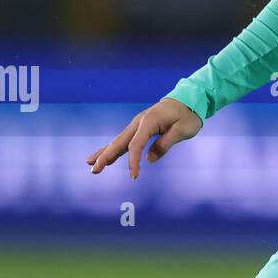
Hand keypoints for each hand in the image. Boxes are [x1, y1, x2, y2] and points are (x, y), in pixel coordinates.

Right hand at [86, 97, 201, 180]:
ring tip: (90, 164)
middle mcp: (138, 122)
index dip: (133, 162)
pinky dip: (112, 148)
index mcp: (149, 122)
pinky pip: (123, 140)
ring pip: (117, 141)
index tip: (134, 177)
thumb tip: (149, 159)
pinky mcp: (138, 128)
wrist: (187, 100)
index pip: (136, 145)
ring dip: (104, 153)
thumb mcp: (182, 131)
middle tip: (94, 169)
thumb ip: (165, 144)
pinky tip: (104, 157)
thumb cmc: (187, 116)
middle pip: (119, 142)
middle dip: (106, 156)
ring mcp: (136, 124)